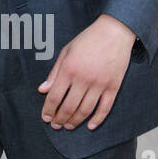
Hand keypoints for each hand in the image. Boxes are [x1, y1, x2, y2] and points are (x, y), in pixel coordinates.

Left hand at [37, 14, 134, 130]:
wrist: (114, 32)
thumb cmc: (88, 40)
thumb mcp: (66, 51)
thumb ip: (54, 72)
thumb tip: (43, 90)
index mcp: (69, 69)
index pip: (54, 97)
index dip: (48, 110)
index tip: (46, 118)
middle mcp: (83, 79)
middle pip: (69, 107)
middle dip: (60, 119)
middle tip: (56, 125)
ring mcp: (100, 84)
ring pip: (85, 110)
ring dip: (75, 121)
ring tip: (69, 126)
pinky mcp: (113, 86)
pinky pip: (105, 108)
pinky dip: (97, 119)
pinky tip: (90, 126)